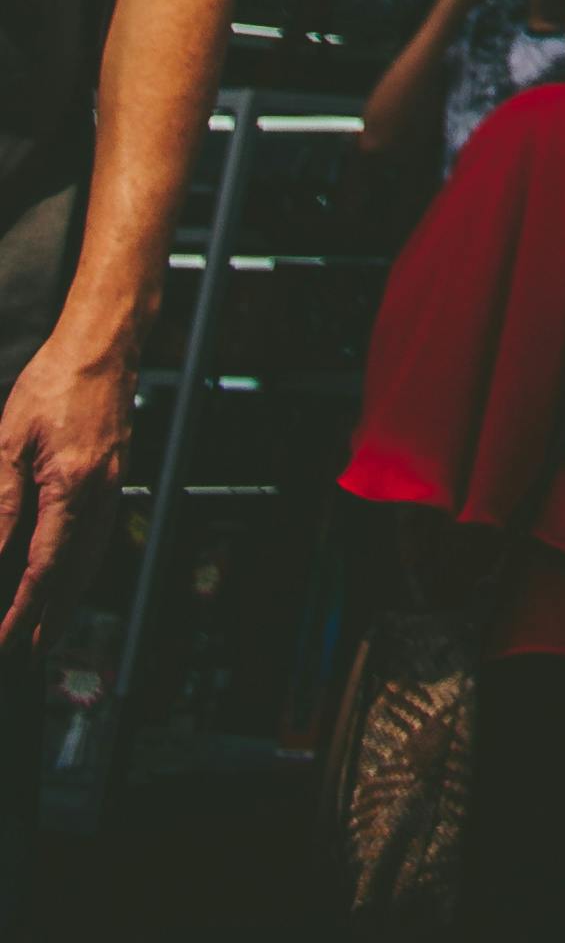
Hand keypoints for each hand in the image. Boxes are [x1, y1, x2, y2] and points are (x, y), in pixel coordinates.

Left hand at [0, 341, 130, 651]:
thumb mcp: (11, 440)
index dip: (22, 609)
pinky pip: (100, 535)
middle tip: (29, 654)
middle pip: (75, 574)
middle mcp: (100, 494)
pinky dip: (84, 566)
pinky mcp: (117, 476)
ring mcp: (114, 486)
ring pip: (92, 558)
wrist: (103, 346)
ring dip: (69, 597)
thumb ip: (3, 500)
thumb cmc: (54, 384)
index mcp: (72, 486)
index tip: (2, 637)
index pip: (44, 567)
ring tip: (47, 627)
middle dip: (51, 618)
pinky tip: (71, 573)